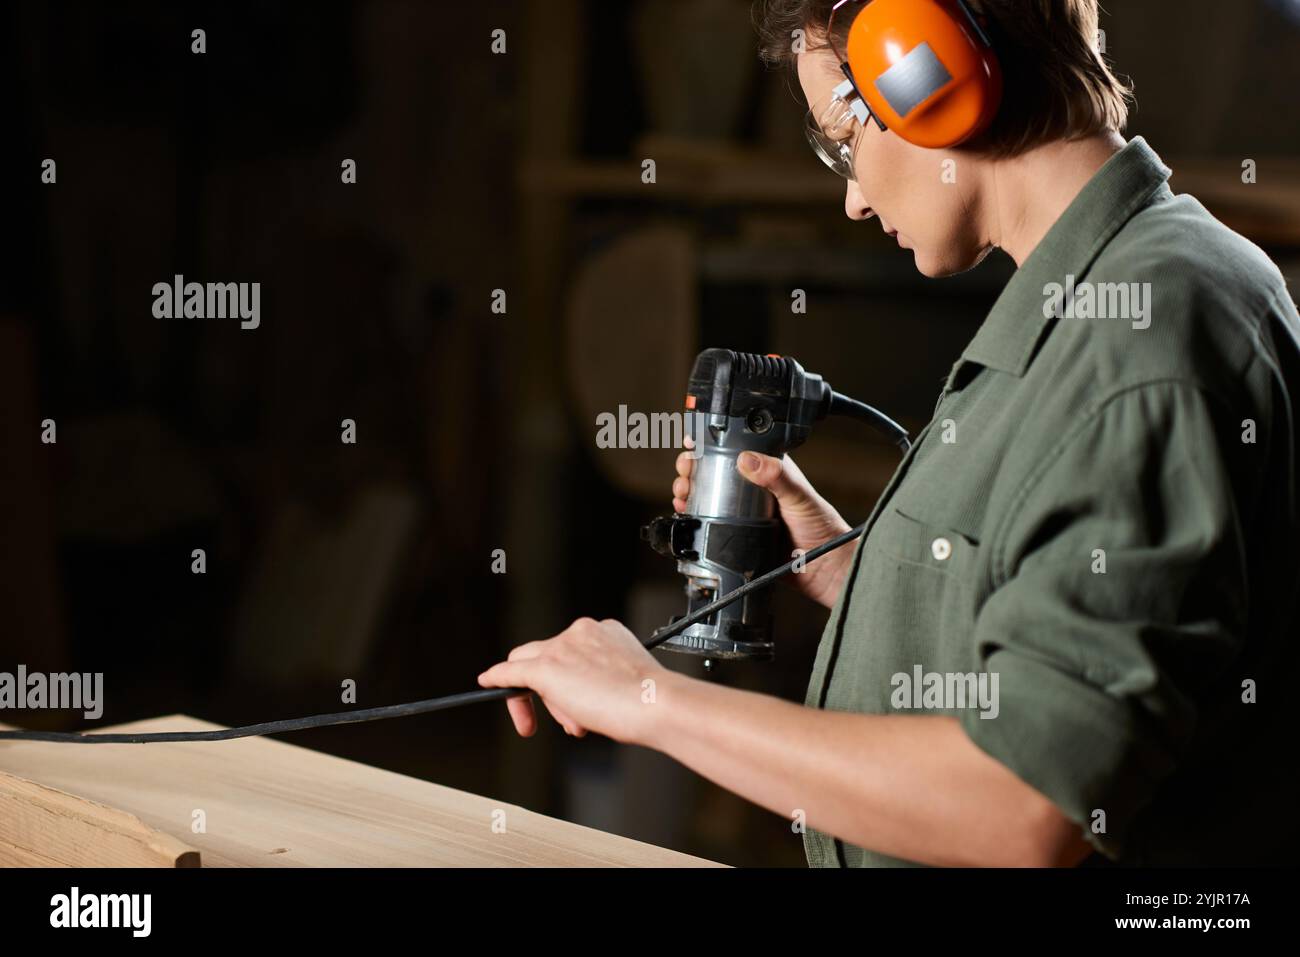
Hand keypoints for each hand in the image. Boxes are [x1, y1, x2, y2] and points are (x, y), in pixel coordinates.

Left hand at [477, 617, 668, 744]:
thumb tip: (582, 699)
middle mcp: (580, 632)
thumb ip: (601, 680)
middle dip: (552, 688)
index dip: (569, 675)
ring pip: (535, 668)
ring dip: (548, 700)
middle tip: (566, 719)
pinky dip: (498, 677)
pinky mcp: (546, 668)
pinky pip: (511, 671)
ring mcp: (561, 648)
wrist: (654, 704)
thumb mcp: (626, 680)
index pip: (571, 649)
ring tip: (577, 723)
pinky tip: (489, 681)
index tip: (574, 691)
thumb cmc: (650, 700)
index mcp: (604, 631)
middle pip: (548, 655)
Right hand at [672, 447, 852, 608]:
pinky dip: (694, 519)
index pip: (735, 451)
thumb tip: (748, 460)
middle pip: (713, 473)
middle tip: (685, 471)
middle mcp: (753, 491)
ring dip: (689, 492)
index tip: (694, 443)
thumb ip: (777, 476)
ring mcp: (743, 515)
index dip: (712, 446)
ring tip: (682, 493)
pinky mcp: (738, 537)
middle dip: (693, 469)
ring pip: (708, 498)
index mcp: (768, 473)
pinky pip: (710, 525)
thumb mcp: (799, 496)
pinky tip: (686, 515)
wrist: (825, 570)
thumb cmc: (823, 529)